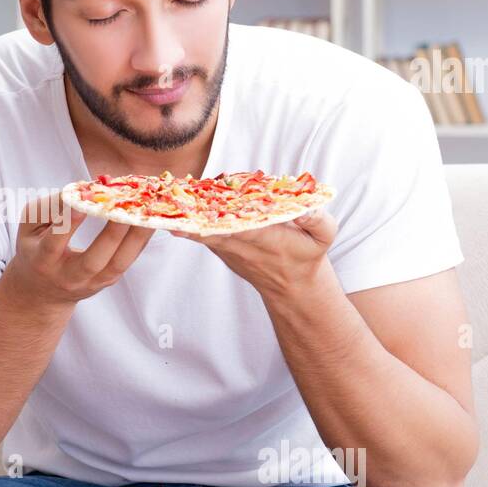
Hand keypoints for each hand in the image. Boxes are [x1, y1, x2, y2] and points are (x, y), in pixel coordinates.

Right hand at [6, 194, 154, 307]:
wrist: (42, 292)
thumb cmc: (35, 248)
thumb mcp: (29, 227)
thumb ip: (48, 207)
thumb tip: (81, 191)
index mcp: (43, 261)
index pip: (53, 244)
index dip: (67, 225)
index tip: (80, 204)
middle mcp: (68, 276)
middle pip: (93, 260)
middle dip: (111, 234)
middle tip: (125, 206)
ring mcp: (91, 282)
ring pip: (117, 263)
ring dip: (136, 237)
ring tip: (149, 212)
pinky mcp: (108, 281)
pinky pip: (128, 260)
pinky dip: (141, 240)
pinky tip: (151, 220)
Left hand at [170, 206, 337, 300]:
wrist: (292, 287)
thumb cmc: (308, 256)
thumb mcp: (325, 237)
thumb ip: (318, 219)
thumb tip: (304, 208)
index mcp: (268, 240)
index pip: (242, 228)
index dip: (221, 220)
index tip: (201, 210)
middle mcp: (244, 246)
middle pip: (213, 229)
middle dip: (193, 216)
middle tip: (170, 198)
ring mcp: (229, 250)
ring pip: (202, 232)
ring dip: (184, 218)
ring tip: (163, 199)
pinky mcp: (221, 250)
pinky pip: (201, 234)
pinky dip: (187, 223)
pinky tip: (171, 208)